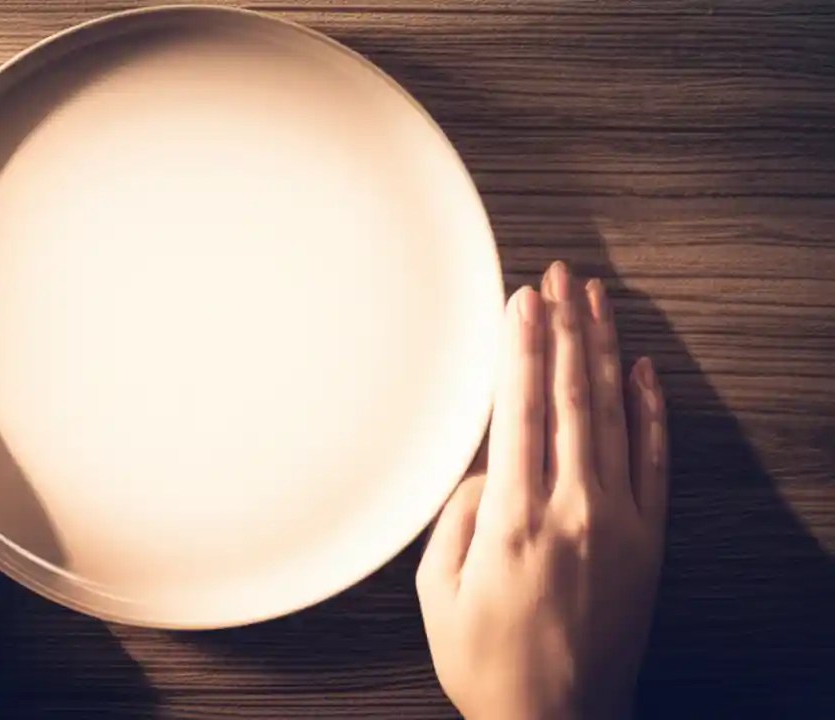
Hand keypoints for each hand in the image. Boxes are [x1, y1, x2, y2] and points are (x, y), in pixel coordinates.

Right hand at [416, 262, 667, 719]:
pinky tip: (644, 370)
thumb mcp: (438, 593)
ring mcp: (618, 523)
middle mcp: (571, 511)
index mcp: (512, 521)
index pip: (519, 411)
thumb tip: (486, 473)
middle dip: (564, 328)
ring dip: (605, 352)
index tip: (522, 301)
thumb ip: (457, 520)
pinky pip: (654, 461)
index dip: (520, 348)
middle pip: (572, 397)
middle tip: (561, 277)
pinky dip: (651, 411)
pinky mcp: (648, 542)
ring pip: (614, 416)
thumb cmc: (487, 662)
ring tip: (598, 301)